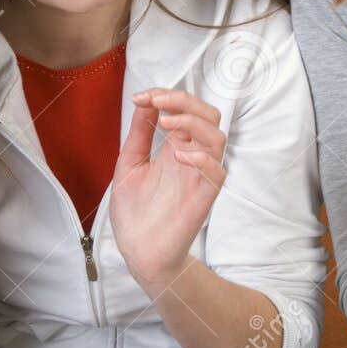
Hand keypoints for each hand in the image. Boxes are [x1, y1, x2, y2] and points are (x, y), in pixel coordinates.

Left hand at [109, 88, 226, 290]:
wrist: (137, 251)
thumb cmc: (134, 213)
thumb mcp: (129, 164)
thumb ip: (139, 133)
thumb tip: (144, 101)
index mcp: (174, 148)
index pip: (186, 110)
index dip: (168, 96)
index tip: (143, 97)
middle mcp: (191, 159)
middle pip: (209, 116)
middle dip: (185, 101)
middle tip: (158, 102)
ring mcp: (198, 177)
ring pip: (217, 137)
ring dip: (192, 123)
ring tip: (166, 125)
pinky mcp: (203, 197)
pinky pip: (217, 171)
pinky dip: (201, 157)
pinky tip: (178, 155)